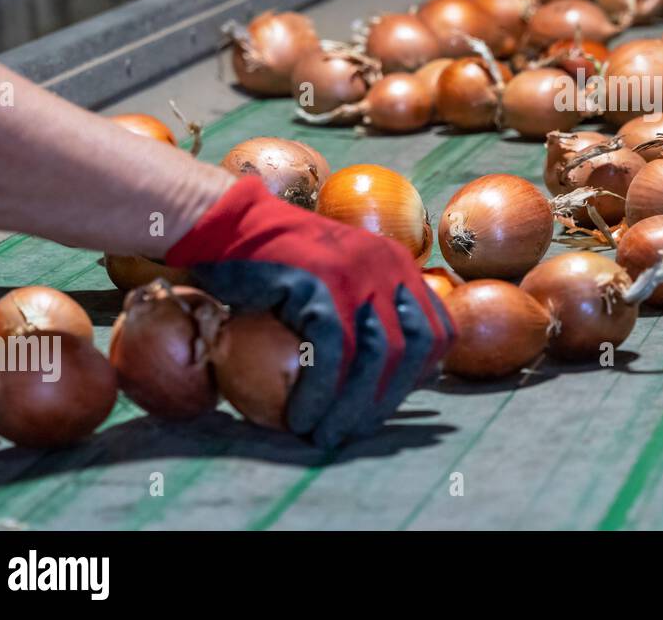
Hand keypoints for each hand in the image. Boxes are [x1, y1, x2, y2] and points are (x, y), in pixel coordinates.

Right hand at [166, 177, 453, 446]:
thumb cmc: (267, 266)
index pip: (438, 330)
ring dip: (354, 406)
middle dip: (389, 399)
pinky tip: (301, 417)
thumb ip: (357, 316)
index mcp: (398, 265)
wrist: (224, 226)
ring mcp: (359, 272)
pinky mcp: (322, 285)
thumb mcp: (327, 284)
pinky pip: (333, 353)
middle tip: (354, 430)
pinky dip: (320, 393)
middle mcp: (389, 265)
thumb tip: (378, 380)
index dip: (422, 376)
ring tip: (326, 435)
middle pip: (417, 348)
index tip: (386, 403)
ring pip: (380, 355)